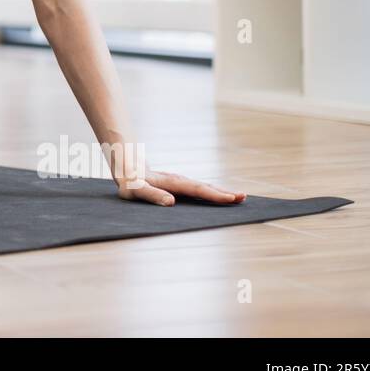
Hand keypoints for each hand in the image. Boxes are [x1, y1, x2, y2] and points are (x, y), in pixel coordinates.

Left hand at [116, 168, 246, 205]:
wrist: (127, 168)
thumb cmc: (130, 182)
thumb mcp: (136, 190)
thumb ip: (151, 195)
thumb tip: (170, 202)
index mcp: (171, 182)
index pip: (196, 189)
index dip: (213, 195)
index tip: (231, 199)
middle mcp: (179, 180)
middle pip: (204, 187)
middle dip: (223, 193)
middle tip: (243, 198)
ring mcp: (180, 182)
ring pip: (203, 187)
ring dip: (220, 192)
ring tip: (238, 197)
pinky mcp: (179, 185)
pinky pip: (198, 189)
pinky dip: (212, 192)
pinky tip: (221, 197)